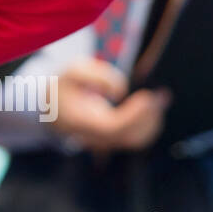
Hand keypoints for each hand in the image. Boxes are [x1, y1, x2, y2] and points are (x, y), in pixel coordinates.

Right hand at [48, 57, 170, 152]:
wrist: (51, 106)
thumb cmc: (63, 86)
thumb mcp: (73, 70)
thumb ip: (97, 75)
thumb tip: (121, 90)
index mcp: (82, 122)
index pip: (114, 127)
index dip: (134, 115)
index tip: (146, 96)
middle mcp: (95, 137)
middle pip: (129, 137)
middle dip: (149, 116)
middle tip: (160, 94)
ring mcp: (105, 140)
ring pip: (137, 140)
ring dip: (153, 120)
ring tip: (161, 97)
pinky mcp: (114, 139)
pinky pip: (138, 138)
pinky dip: (151, 124)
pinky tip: (155, 106)